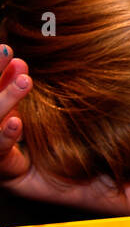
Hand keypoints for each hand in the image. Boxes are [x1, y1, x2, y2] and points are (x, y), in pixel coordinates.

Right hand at [0, 45, 32, 180]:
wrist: (26, 177)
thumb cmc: (13, 137)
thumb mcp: (11, 109)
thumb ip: (11, 86)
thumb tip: (20, 61)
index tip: (6, 48)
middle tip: (8, 52)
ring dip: (7, 98)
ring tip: (25, 81)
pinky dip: (6, 134)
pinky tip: (16, 122)